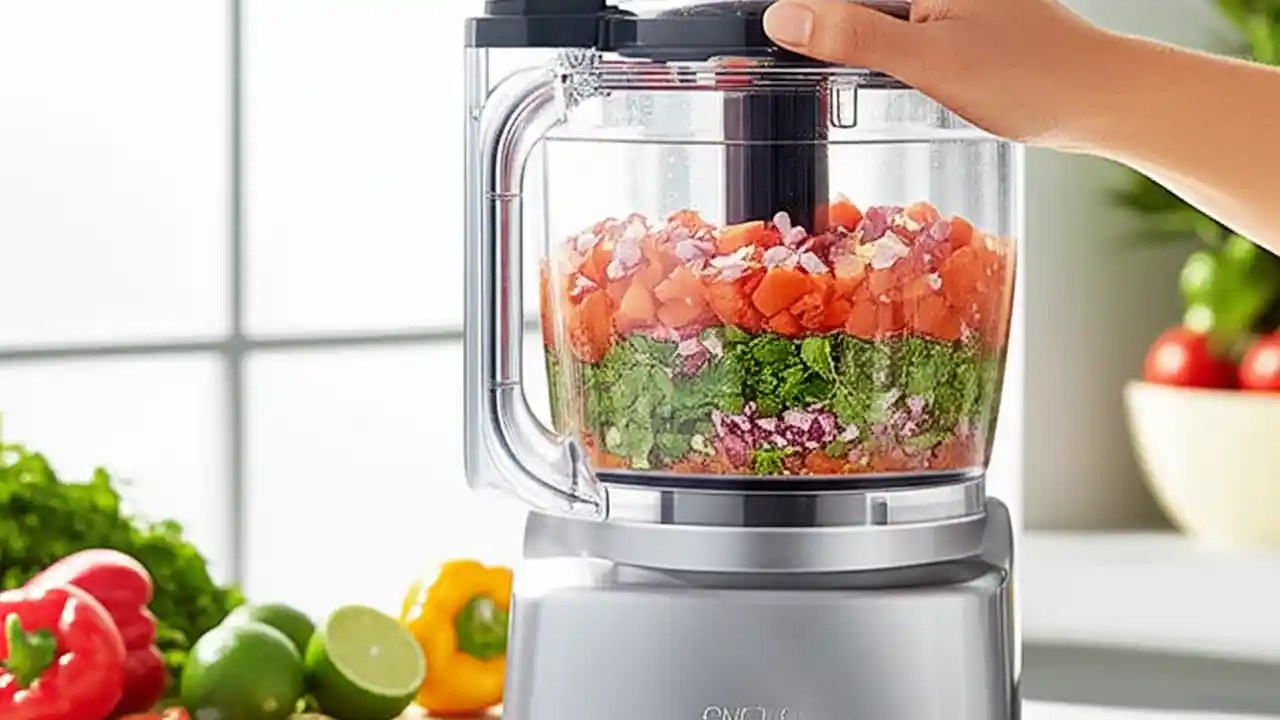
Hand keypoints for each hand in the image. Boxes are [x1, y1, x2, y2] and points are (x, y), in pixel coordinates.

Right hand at [762, 0, 1121, 148]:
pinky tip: (850, 58)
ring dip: (832, 26)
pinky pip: (885, 15)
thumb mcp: (928, 58)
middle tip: (774, 44)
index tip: (761, 32)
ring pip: (863, 9)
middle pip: (844, 2)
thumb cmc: (1030, 75)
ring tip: (799, 46)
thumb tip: (781, 17)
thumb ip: (851, 32)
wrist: (1097, 96)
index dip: (796, 11)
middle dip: (811, 18)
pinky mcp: (945, 9)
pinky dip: (861, 35)